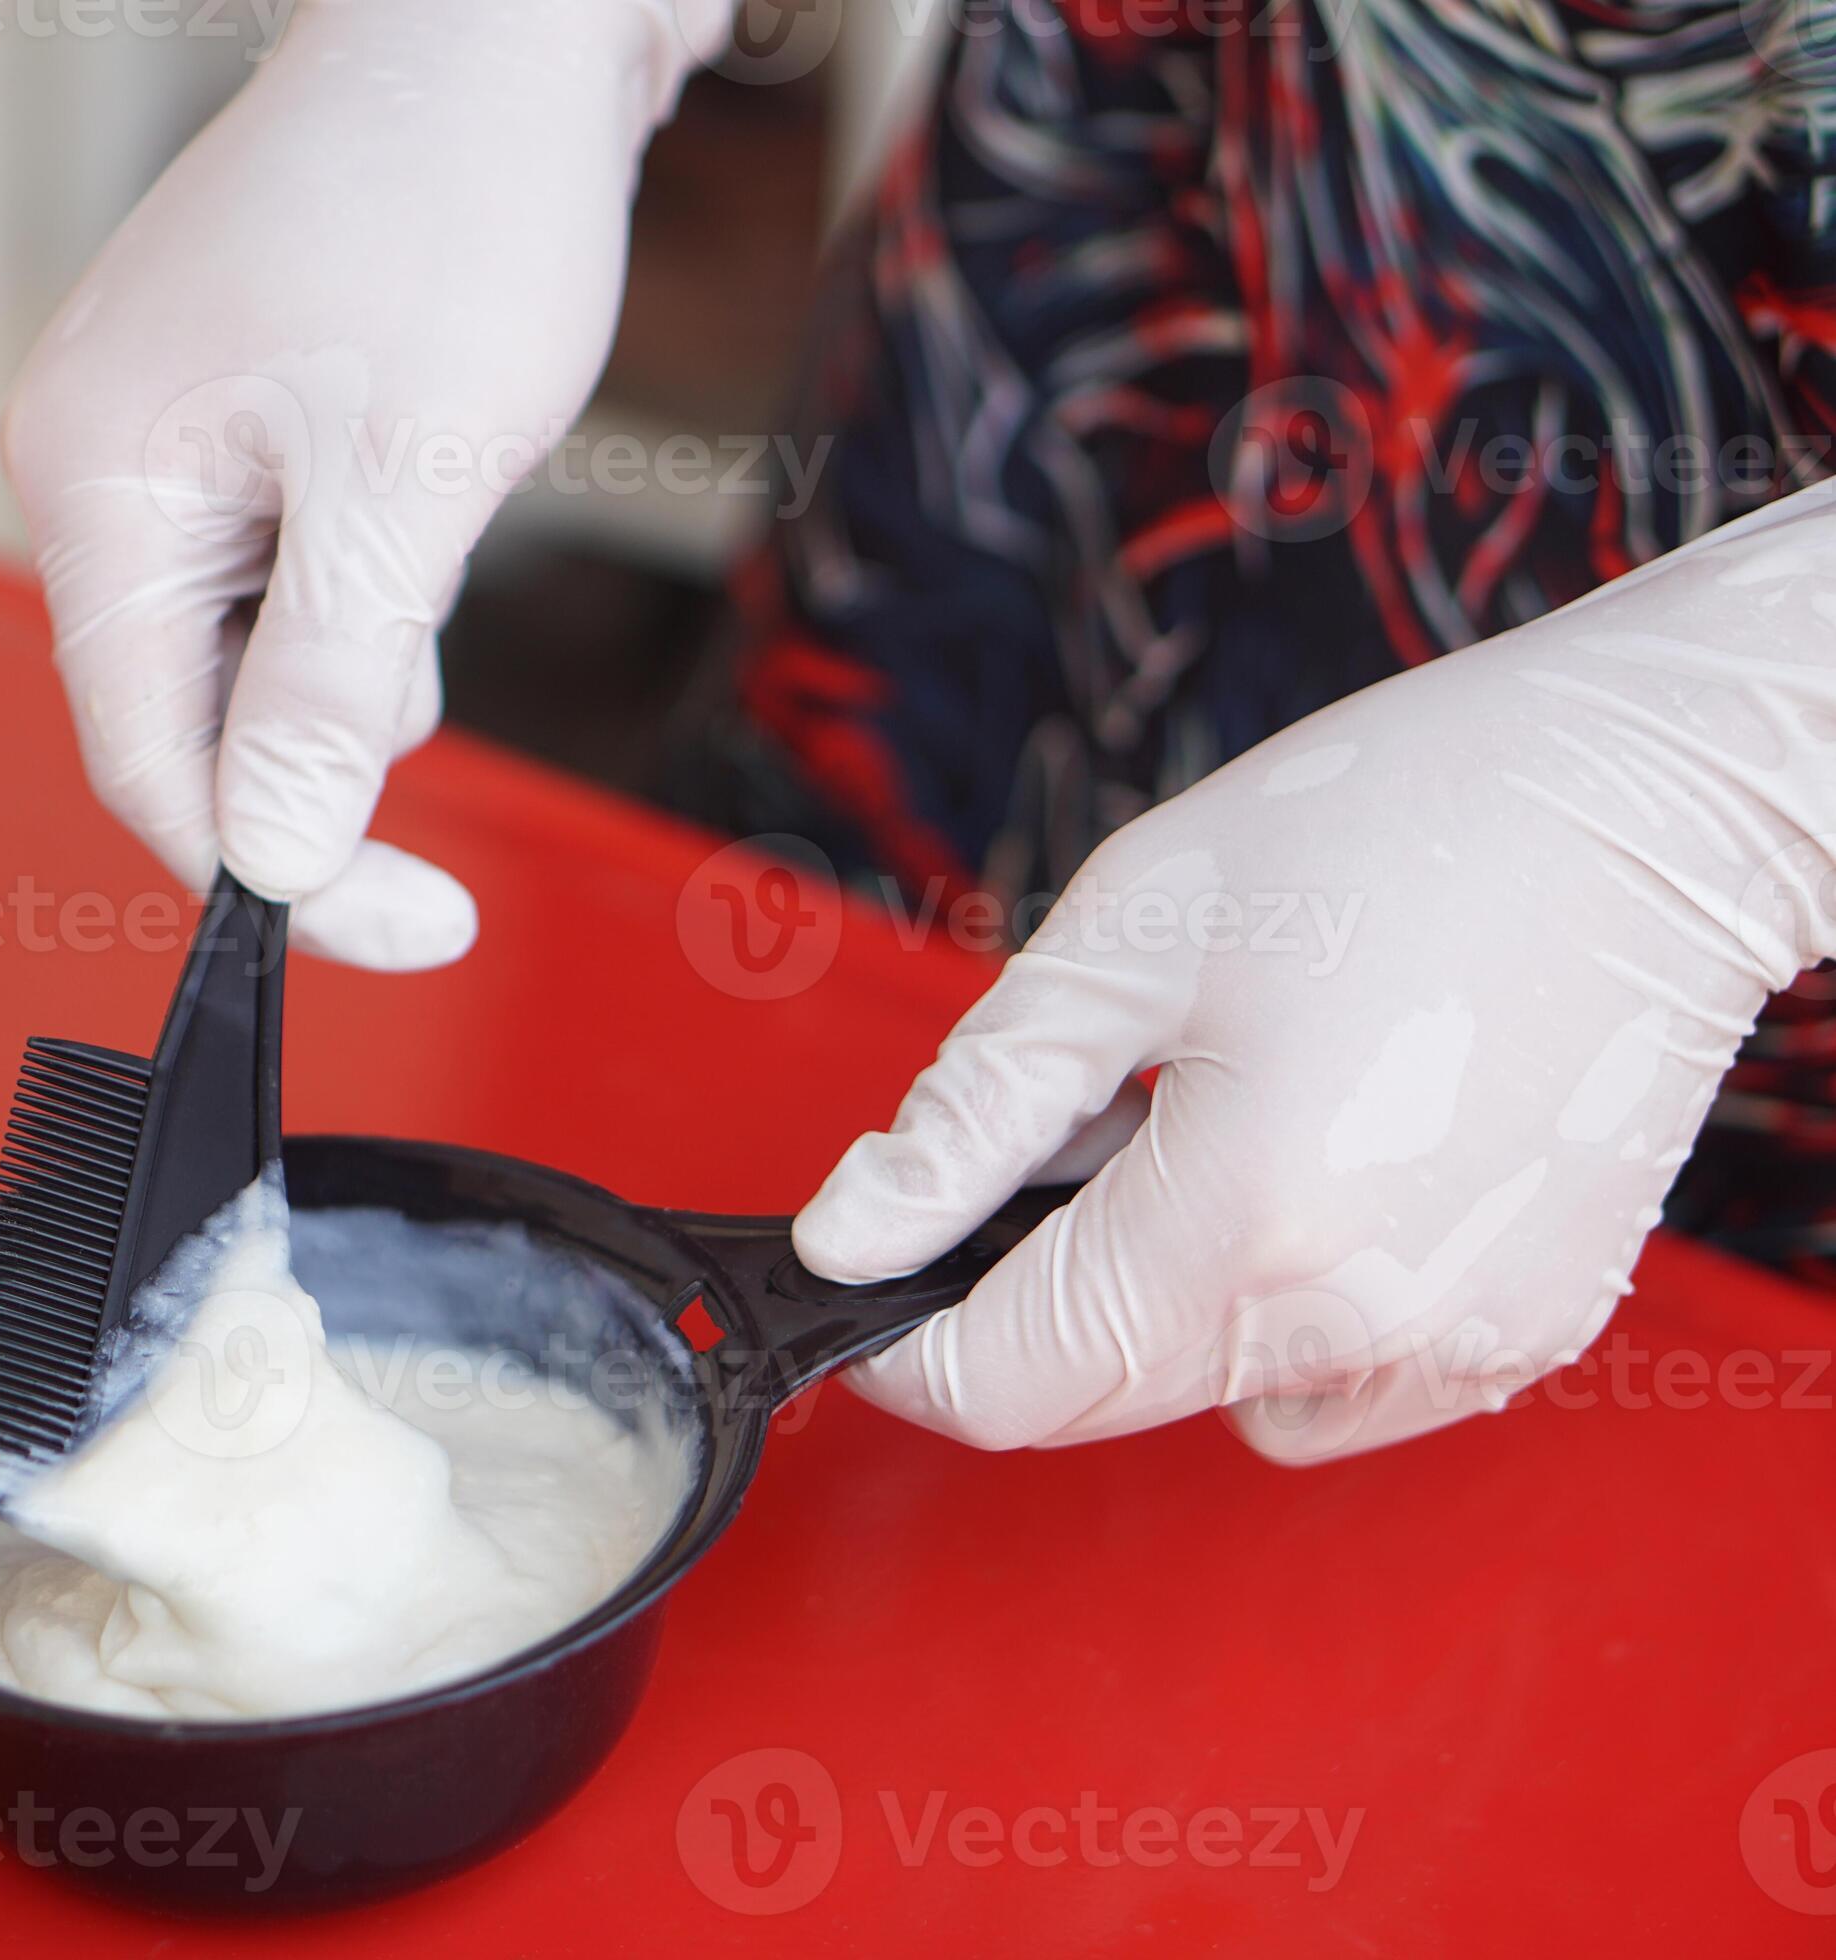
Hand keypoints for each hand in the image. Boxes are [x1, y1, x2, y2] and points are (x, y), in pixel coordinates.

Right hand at [0, 0, 724, 968]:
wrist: (506, 16)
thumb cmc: (455, 207)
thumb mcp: (408, 480)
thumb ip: (331, 687)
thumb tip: (280, 859)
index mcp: (94, 485)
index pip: (145, 762)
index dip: (276, 873)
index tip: (421, 925)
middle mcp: (93, 462)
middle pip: (181, 709)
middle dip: (319, 747)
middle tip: (448, 683)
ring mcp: (156, 428)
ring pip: (243, 641)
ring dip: (357, 651)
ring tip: (441, 504)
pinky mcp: (229, 406)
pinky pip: (276, 558)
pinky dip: (360, 574)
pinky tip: (424, 481)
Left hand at [795, 485, 1835, 1461]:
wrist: (1654, 801)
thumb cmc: (1403, 824)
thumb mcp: (1126, 939)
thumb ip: (968, 1114)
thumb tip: (850, 1232)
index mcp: (1241, 1224)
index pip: (1003, 1385)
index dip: (904, 1345)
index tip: (872, 1272)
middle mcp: (1359, 1322)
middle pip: (1098, 1399)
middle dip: (1030, 1294)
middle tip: (1074, 1127)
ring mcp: (1456, 1344)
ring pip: (1209, 1393)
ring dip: (1156, 1301)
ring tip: (1212, 1124)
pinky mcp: (1522, 1335)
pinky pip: (1334, 1379)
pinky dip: (1282, 1306)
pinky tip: (1320, 1163)